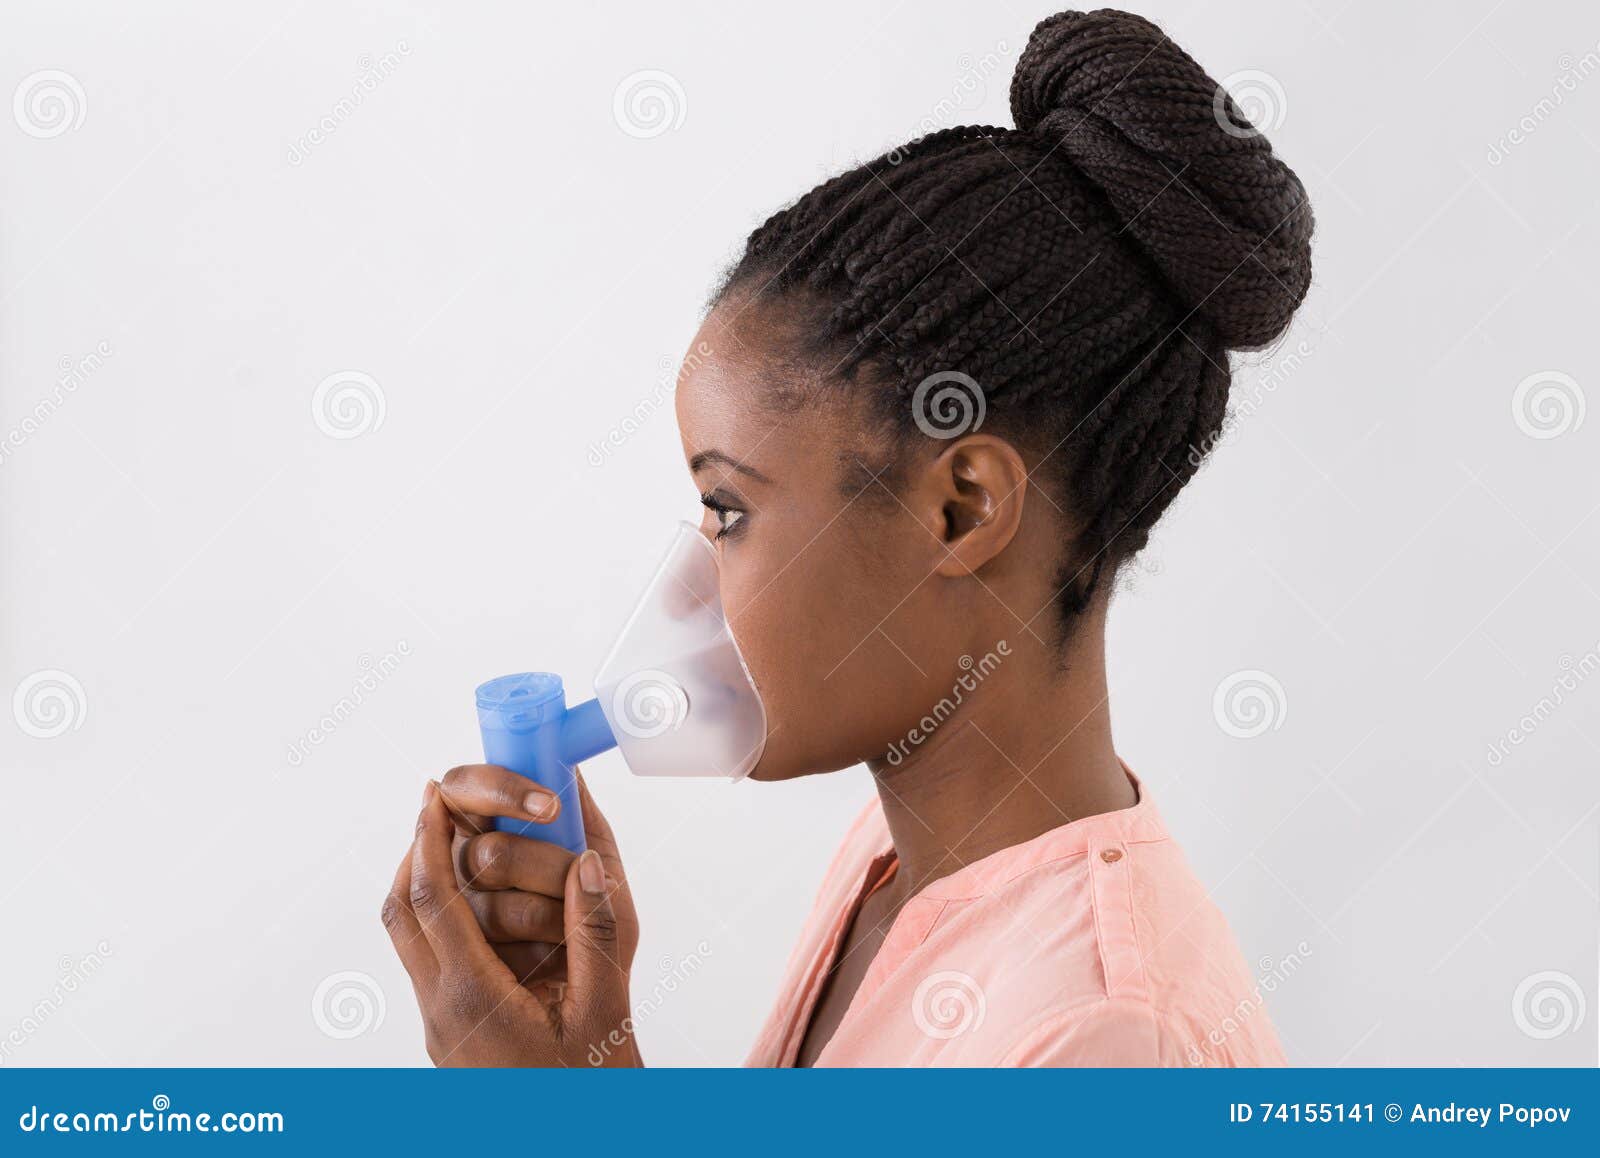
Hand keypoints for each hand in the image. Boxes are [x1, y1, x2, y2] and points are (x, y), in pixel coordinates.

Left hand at [381, 781, 640, 1065]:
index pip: (431, 902)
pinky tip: (481, 904)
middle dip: (415, 851)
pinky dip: (441, 918)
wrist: (575, 1147)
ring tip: (455, 842)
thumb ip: (595, 935)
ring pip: (408, 939)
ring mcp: (440, 1026)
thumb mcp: (605, 1012)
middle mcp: (443, 1011)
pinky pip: (428, 961)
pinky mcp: (450, 1035)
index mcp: (474, 1001)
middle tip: (439, 805)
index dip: (429, 838)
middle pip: (401, 914)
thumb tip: (590, 862)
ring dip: (423, 883)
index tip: (435, 791)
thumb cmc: (591, 1091)